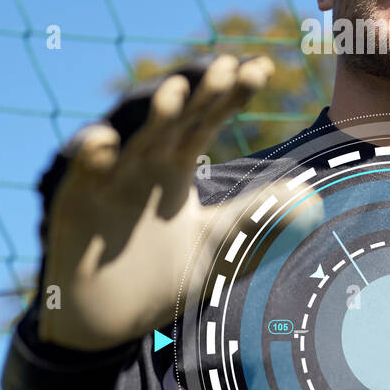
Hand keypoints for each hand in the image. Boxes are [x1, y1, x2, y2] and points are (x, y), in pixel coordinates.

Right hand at [37, 54, 321, 351]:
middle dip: (200, 95)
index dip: (232, 95)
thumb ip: (257, 216)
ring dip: (152, 118)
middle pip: (176, 121)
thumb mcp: (217, 244)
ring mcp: (110, 183)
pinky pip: (80, 179)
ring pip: (133, 142)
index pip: (208, 120)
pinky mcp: (76, 208)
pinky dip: (90, 158)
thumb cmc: (160, 276)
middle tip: (228, 66)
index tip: (262, 68)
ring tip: (175, 91)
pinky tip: (106, 142)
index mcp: (175, 166)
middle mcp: (144, 165)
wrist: (110, 323)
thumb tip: (314, 199)